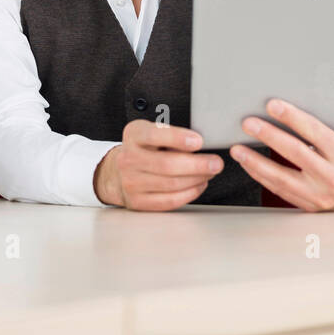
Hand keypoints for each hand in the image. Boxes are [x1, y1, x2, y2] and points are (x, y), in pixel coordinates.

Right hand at [93, 119, 222, 210]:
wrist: (117, 173)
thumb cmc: (143, 149)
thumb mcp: (151, 132)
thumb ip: (171, 135)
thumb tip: (202, 142)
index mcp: (134, 135)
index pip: (154, 135)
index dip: (178, 138)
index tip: (199, 141)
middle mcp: (128, 159)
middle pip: (167, 164)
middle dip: (197, 164)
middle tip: (216, 162)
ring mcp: (131, 182)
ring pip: (171, 184)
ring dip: (197, 179)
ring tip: (210, 172)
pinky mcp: (138, 202)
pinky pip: (170, 200)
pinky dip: (190, 193)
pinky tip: (199, 184)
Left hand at [230, 98, 333, 210]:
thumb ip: (324, 131)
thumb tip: (289, 112)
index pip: (314, 131)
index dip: (291, 117)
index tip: (273, 105)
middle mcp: (333, 177)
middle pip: (294, 152)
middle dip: (268, 135)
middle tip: (248, 123)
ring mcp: (320, 195)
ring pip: (281, 177)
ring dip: (255, 161)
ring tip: (238, 148)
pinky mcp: (310, 205)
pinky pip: (280, 190)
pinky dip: (262, 176)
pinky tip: (250, 165)